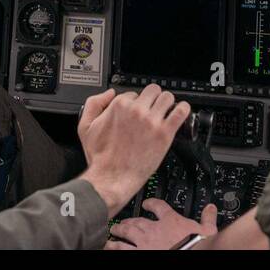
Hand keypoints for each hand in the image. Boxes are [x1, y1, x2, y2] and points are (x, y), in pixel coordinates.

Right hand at [77, 85, 190, 215]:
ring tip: (166, 112)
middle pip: (153, 91)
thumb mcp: (85, 127)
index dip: (136, 103)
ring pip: (167, 97)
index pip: (134, 93)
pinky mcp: (164, 133)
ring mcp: (151, 121)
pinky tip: (181, 112)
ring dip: (167, 103)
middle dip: (153, 98)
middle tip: (153, 109)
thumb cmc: (100, 157)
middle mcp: (136, 111)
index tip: (138, 111)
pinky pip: (180, 112)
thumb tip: (109, 93)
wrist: (111, 178)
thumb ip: (94, 104)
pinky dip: (183, 109)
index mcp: (119, 106)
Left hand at [107, 198, 217, 249]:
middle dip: (129, 221)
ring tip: (112, 233)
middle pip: (137, 220)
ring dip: (118, 233)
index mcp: (171, 222)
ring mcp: (144, 243)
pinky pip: (122, 249)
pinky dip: (114, 247)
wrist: (191, 254)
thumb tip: (211, 209)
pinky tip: (108, 247)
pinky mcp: (138, 254)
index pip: (159, 207)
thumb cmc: (197, 245)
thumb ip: (208, 218)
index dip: (151, 204)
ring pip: (126, 234)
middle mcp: (154, 230)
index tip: (147, 203)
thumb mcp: (208, 231)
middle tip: (123, 222)